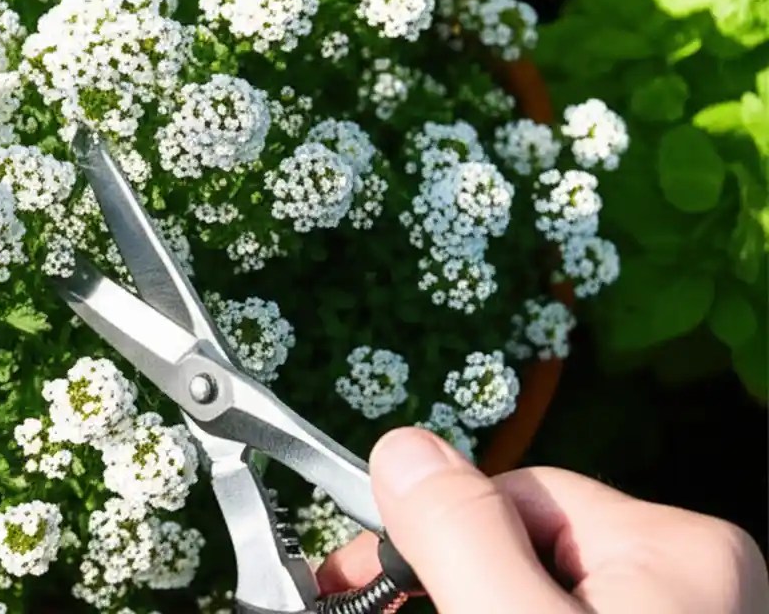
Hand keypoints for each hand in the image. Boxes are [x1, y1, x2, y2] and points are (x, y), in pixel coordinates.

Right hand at [320, 427, 768, 612]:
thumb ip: (461, 533)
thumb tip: (403, 447)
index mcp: (674, 548)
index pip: (517, 493)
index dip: (430, 535)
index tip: (354, 584)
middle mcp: (689, 583)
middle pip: (522, 545)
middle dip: (450, 577)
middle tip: (373, 607)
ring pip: (532, 588)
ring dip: (465, 597)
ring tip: (401, 608)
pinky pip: (557, 609)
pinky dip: (501, 609)